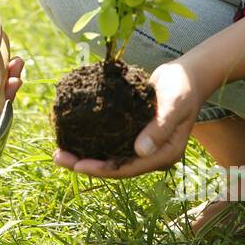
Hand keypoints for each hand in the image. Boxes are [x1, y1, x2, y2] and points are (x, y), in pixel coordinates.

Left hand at [54, 58, 211, 178]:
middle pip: (114, 167)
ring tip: (59, 151)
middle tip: (58, 158)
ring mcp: (142, 145)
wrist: (187, 75)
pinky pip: (110, 142)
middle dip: (86, 165)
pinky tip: (72, 135)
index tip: (77, 166)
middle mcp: (151, 155)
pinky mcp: (134, 133)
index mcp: (163, 155)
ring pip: (110, 156)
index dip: (101, 170)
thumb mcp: (173, 104)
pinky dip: (92, 141)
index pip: (128, 169)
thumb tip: (140, 151)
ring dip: (85, 155)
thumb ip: (159, 127)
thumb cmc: (183, 88)